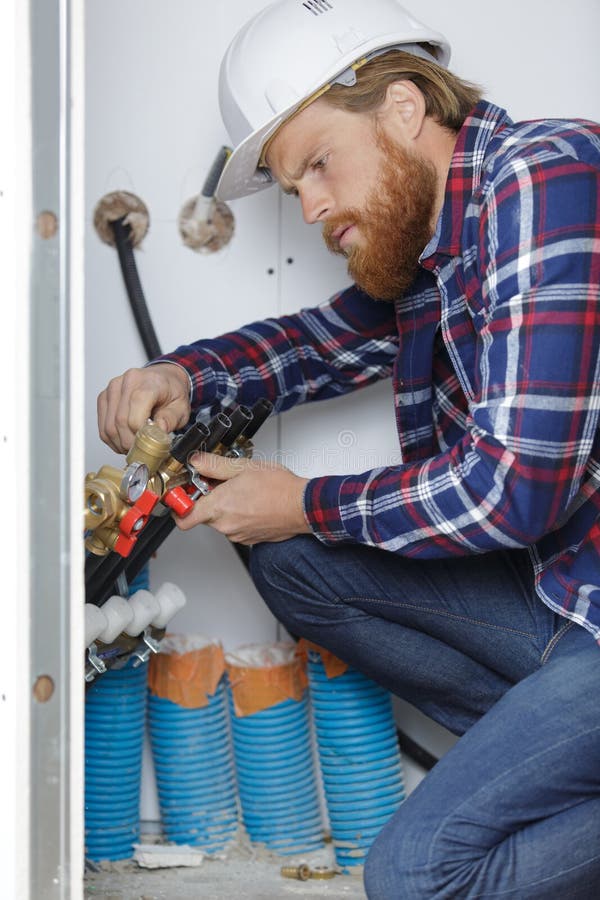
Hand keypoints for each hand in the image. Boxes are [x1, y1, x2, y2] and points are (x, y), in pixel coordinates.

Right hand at [97, 363, 190, 452]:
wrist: (164, 378)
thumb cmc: (172, 391)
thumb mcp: (181, 407)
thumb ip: (170, 419)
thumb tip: (158, 432)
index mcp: (148, 383)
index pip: (134, 416)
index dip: (139, 437)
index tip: (148, 445)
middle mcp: (127, 382)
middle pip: (120, 422)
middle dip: (130, 443)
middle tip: (141, 451)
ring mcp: (113, 389)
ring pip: (108, 427)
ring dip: (119, 443)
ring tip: (133, 446)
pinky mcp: (104, 397)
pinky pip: (103, 426)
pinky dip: (112, 439)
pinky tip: (124, 440)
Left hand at [178, 452, 310, 544]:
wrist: (303, 506)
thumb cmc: (279, 488)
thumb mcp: (243, 467)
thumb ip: (214, 465)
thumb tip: (197, 461)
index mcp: (219, 507)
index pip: (183, 517)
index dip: (180, 504)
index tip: (185, 493)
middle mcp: (225, 525)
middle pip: (202, 515)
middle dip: (207, 499)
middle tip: (220, 483)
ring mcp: (237, 534)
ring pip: (219, 520)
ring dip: (225, 507)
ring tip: (241, 491)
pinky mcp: (249, 539)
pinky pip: (234, 527)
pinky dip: (238, 515)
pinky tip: (251, 502)